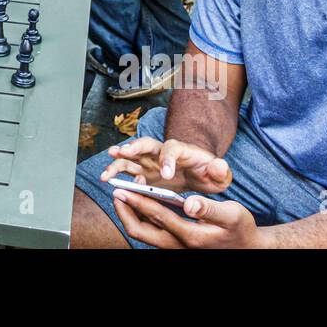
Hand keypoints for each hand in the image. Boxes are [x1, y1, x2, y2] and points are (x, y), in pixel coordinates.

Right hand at [101, 136, 232, 194]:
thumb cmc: (209, 174)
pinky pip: (127, 172)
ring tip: (106, 174)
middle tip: (121, 153)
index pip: (172, 149)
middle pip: (145, 144)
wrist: (200, 175)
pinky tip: (110, 182)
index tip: (166, 174)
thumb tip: (218, 165)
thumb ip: (220, 170)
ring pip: (131, 158)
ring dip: (118, 163)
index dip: (167, 160)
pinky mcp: (143, 173)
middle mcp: (162, 152)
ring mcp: (150, 162)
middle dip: (132, 147)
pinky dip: (117, 175)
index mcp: (181, 150)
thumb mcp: (220, 175)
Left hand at [113, 189, 260, 248]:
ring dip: (131, 214)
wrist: (246, 247)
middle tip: (117, 191)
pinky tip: (141, 201)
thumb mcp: (232, 214)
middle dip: (124, 212)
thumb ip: (210, 209)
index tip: (122, 189)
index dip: (137, 202)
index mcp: (190, 236)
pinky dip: (141, 217)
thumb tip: (190, 203)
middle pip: (140, 231)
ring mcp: (174, 246)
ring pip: (143, 232)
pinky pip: (150, 232)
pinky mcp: (174, 243)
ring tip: (126, 193)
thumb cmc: (240, 228)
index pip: (157, 217)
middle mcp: (178, 244)